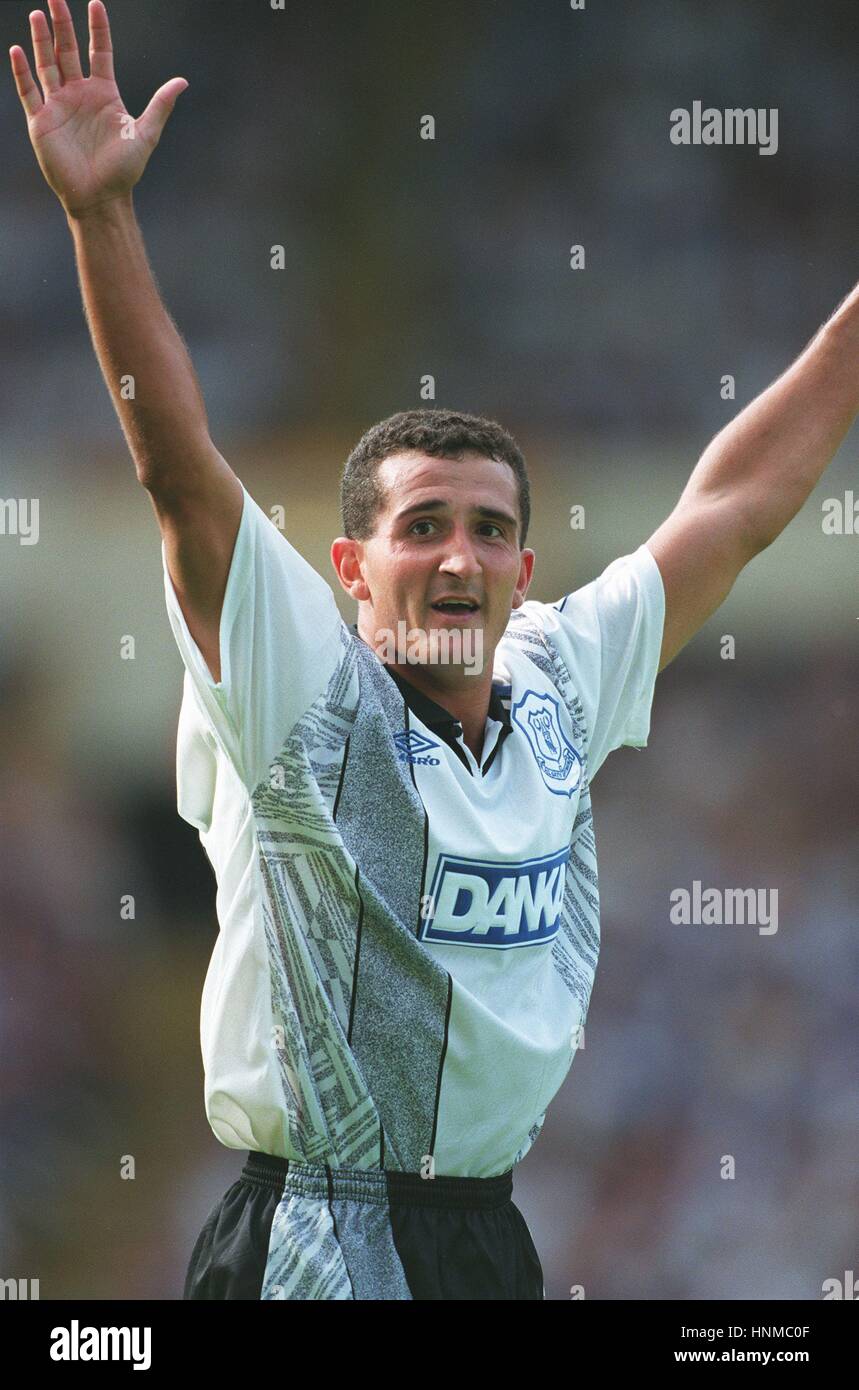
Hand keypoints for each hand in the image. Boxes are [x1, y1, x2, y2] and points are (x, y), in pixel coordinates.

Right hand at [9, 0, 187, 217]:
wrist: (101, 198)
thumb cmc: (124, 171)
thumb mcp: (145, 134)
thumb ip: (160, 105)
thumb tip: (183, 81)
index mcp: (104, 93)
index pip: (99, 52)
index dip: (98, 29)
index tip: (96, 3)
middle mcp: (79, 94)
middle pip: (68, 50)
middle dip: (63, 23)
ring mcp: (59, 105)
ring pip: (47, 64)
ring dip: (41, 40)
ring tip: (38, 14)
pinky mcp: (41, 121)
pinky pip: (29, 91)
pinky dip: (22, 71)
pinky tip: (18, 50)